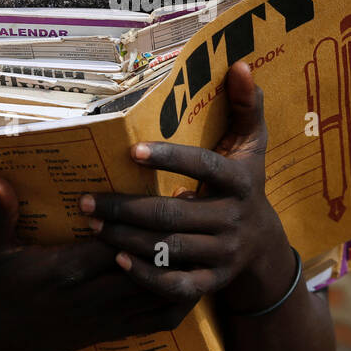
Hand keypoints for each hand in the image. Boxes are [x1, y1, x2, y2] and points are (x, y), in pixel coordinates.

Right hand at [0, 176, 193, 350]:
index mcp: (65, 271)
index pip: (116, 244)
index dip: (142, 222)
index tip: (166, 193)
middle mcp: (91, 297)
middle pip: (146, 268)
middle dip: (171, 238)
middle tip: (195, 207)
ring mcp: (104, 319)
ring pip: (158, 296)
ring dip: (181, 268)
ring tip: (200, 236)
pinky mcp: (109, 334)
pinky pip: (156, 324)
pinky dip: (179, 304)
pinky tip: (190, 280)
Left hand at [80, 61, 297, 314]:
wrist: (264, 246)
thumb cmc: (246, 183)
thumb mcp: (252, 144)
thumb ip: (246, 105)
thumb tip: (241, 64)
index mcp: (241, 181)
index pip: (203, 167)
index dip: (169, 158)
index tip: (131, 150)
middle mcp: (234, 219)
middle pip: (173, 214)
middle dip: (125, 208)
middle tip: (86, 199)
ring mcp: (224, 254)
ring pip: (168, 249)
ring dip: (126, 238)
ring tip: (92, 223)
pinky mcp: (213, 282)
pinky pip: (177, 286)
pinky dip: (147, 276)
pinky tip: (118, 259)